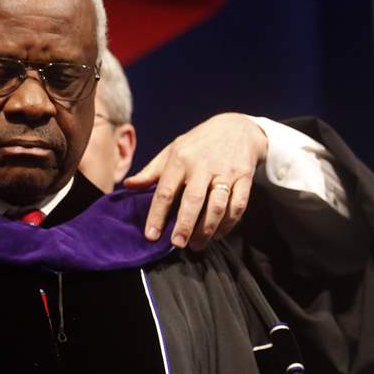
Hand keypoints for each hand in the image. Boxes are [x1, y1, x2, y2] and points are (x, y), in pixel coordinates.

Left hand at [124, 113, 267, 249]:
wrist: (237, 128)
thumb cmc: (197, 144)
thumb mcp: (172, 150)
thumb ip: (151, 171)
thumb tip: (128, 185)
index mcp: (180, 159)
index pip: (165, 191)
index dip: (156, 215)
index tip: (151, 236)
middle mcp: (203, 166)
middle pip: (193, 200)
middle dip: (185, 225)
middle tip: (177, 244)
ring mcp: (225, 172)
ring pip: (218, 205)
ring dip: (207, 228)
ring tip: (196, 245)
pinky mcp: (244, 178)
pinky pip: (238, 205)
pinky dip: (228, 224)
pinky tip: (217, 234)